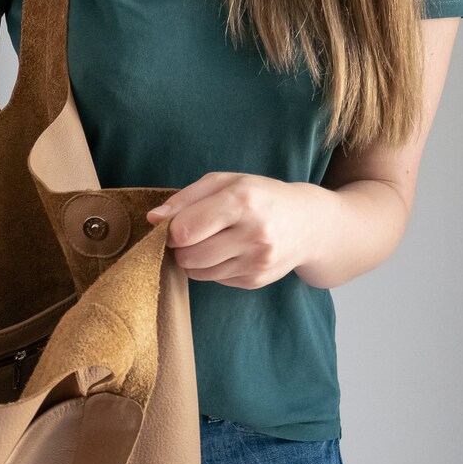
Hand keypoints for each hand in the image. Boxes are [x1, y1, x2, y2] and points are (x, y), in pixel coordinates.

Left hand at [144, 172, 322, 289]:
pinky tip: (230, 252)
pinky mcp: (257, 281)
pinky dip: (212, 268)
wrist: (309, 223)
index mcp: (243, 200)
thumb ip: (184, 198)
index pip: (184, 229)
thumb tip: (152, 219)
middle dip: (181, 247)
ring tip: (212, 241)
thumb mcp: (224, 182)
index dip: (171, 230)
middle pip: (188, 255)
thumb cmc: (259, 196)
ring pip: (197, 272)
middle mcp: (254, 233)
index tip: (176, 225)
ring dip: (194, 259)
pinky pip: (214, 280)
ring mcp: (257, 261)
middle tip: (194, 234)